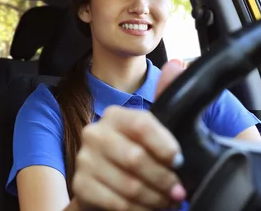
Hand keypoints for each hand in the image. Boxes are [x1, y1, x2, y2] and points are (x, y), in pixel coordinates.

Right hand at [72, 60, 186, 210]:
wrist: (105, 186)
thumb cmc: (135, 156)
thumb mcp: (154, 129)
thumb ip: (165, 96)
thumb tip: (179, 65)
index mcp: (114, 116)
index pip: (142, 125)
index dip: (165, 146)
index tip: (179, 161)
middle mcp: (94, 133)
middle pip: (135, 158)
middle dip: (163, 180)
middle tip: (178, 191)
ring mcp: (84, 159)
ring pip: (128, 184)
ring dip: (154, 198)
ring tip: (165, 201)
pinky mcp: (80, 184)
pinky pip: (115, 202)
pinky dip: (137, 209)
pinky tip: (146, 208)